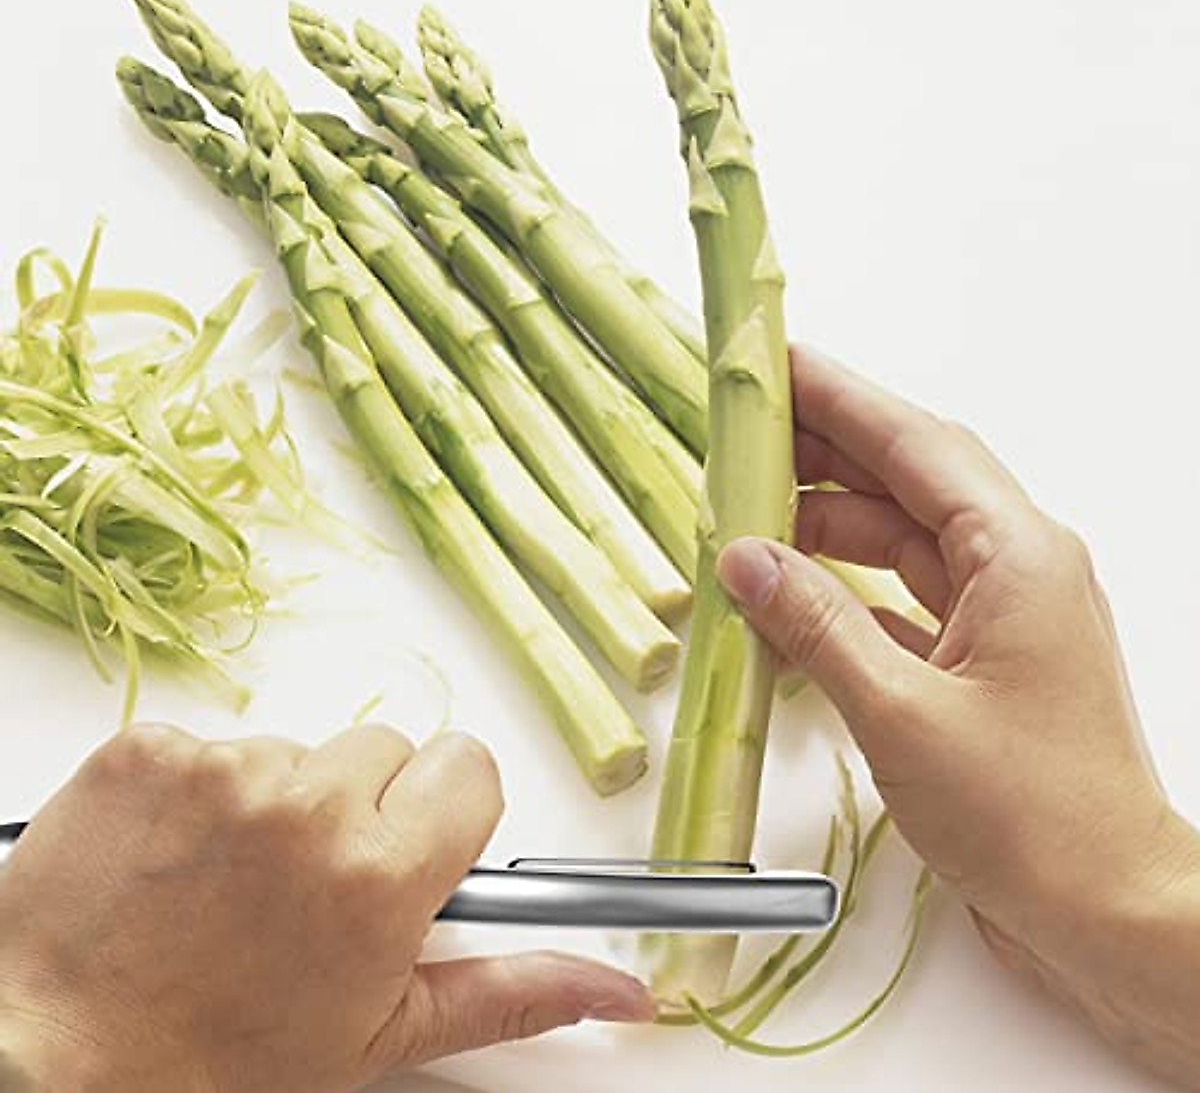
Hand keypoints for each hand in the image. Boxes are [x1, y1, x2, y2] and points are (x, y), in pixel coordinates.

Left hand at [0, 725, 651, 1091]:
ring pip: (294, 749)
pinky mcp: (147, 749)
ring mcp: (221, 770)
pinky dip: (198, 794)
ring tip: (226, 887)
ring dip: (275, 804)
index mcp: (381, 873)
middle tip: (307, 888)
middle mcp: (308, 805)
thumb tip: (624, 993)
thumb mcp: (380, 1038)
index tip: (409, 850)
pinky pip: (210, 744)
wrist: (41, 1065)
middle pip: (382, 748)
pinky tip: (170, 862)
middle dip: (360, 806)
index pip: (468, 766)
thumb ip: (514, 992)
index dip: (442, 811)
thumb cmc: (213, 1072)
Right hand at [718, 346, 1199, 1085]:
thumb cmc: (1030, 819)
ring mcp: (1002, 617)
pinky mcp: (981, 664)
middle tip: (744, 430)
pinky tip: (791, 594)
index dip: (841, 397)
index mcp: (1017, 556)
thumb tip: (745, 558)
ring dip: (828, 525)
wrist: (1106, 913)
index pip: (915, 444)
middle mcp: (1017, 569)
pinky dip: (845, 591)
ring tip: (749, 514)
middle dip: (825, 450)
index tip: (778, 363)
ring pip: (901, 540)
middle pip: (907, 479)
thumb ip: (815, 625)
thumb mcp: (901, 714)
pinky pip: (902, 599)